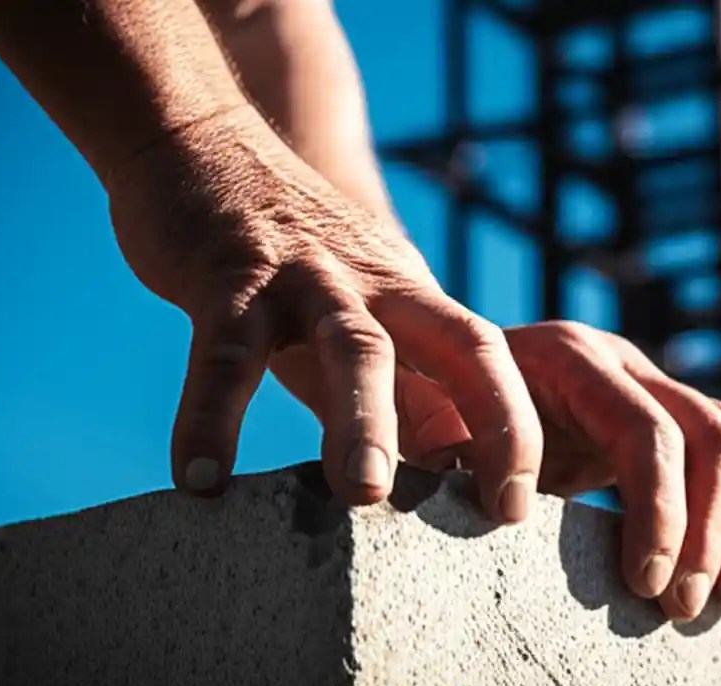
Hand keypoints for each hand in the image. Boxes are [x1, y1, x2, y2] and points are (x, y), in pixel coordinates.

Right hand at [103, 106, 542, 521]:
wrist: (202, 140)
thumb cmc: (285, 253)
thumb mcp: (358, 313)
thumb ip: (398, 388)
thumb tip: (448, 468)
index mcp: (413, 299)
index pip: (488, 361)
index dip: (517, 428)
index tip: (519, 505)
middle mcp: (378, 285)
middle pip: (462, 346)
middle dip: (497, 422)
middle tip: (502, 509)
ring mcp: (307, 275)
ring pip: (354, 346)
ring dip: (365, 420)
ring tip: (364, 492)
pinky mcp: (228, 272)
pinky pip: (224, 348)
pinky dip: (211, 414)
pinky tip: (200, 477)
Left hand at [293, 320, 720, 620]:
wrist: (446, 369)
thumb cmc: (436, 410)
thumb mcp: (438, 429)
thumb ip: (464, 457)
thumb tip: (493, 510)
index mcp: (567, 357)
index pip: (646, 430)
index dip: (660, 512)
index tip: (646, 585)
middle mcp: (622, 361)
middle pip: (712, 436)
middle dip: (708, 531)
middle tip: (681, 606)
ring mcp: (654, 383)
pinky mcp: (673, 416)